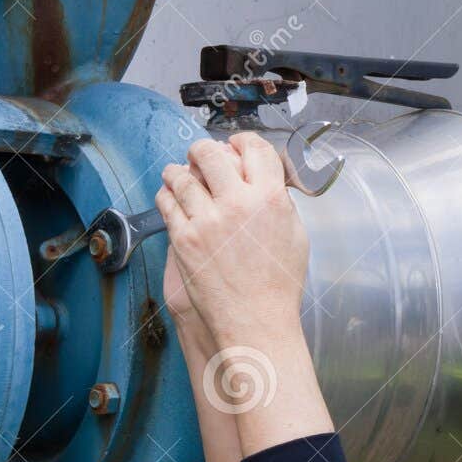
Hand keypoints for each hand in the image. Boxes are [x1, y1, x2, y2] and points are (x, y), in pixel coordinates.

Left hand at [155, 132, 308, 348]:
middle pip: (211, 153)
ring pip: (182, 176)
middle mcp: (237, 204)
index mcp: (270, 198)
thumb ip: (278, 200)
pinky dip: (166, 195)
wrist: (255, 320)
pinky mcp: (184, 240)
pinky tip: (169, 196)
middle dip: (202, 149)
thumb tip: (264, 179)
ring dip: (177, 170)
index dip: (241, 141)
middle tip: (198, 154)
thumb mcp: (294, 234)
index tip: (234, 144)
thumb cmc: (277, 285)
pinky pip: (167, 204)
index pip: (253, 148)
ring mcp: (207, 221)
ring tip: (176, 172)